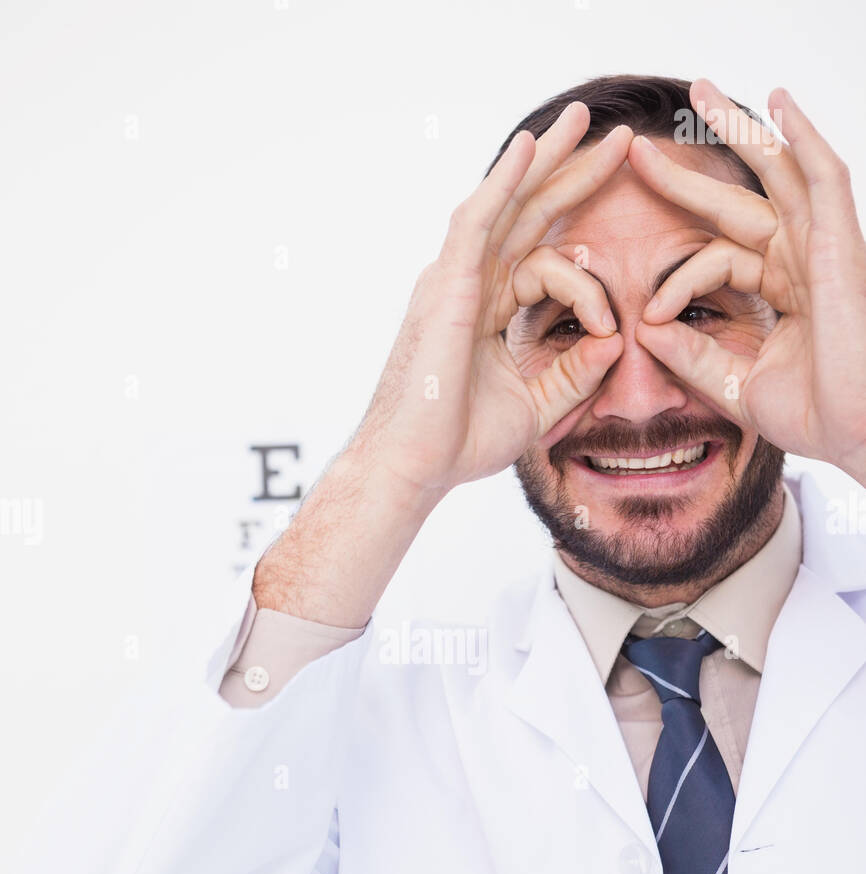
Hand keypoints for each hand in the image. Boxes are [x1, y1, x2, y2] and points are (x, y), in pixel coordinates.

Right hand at [350, 106, 629, 495]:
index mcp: (486, 311)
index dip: (588, 280)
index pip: (543, 263)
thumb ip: (575, 375)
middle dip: (572, 175)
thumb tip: (615, 341)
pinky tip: (532, 148)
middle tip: (616, 138)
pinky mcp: (446, 286)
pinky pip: (479, 222)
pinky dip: (505, 182)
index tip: (611, 324)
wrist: (415, 466)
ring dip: (546, 159)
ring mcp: (454, 280)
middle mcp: (468, 284)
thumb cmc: (459, 444)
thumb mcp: (536, 408)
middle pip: (528, 216)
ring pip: (507, 204)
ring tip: (584, 121)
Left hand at [628, 80, 865, 482]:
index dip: (676, 279)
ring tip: (701, 93)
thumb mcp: (735, 384)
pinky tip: (777, 103)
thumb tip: (645, 329)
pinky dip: (802, 136)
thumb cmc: (814, 414)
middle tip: (641, 147)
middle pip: (740, 201)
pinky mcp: (842, 242)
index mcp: (782, 288)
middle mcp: (803, 259)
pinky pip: (824, 177)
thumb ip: (693, 356)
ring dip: (740, 129)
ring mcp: (824, 246)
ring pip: (779, 171)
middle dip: (691, 172)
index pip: (718, 258)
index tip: (645, 315)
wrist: (854, 431)